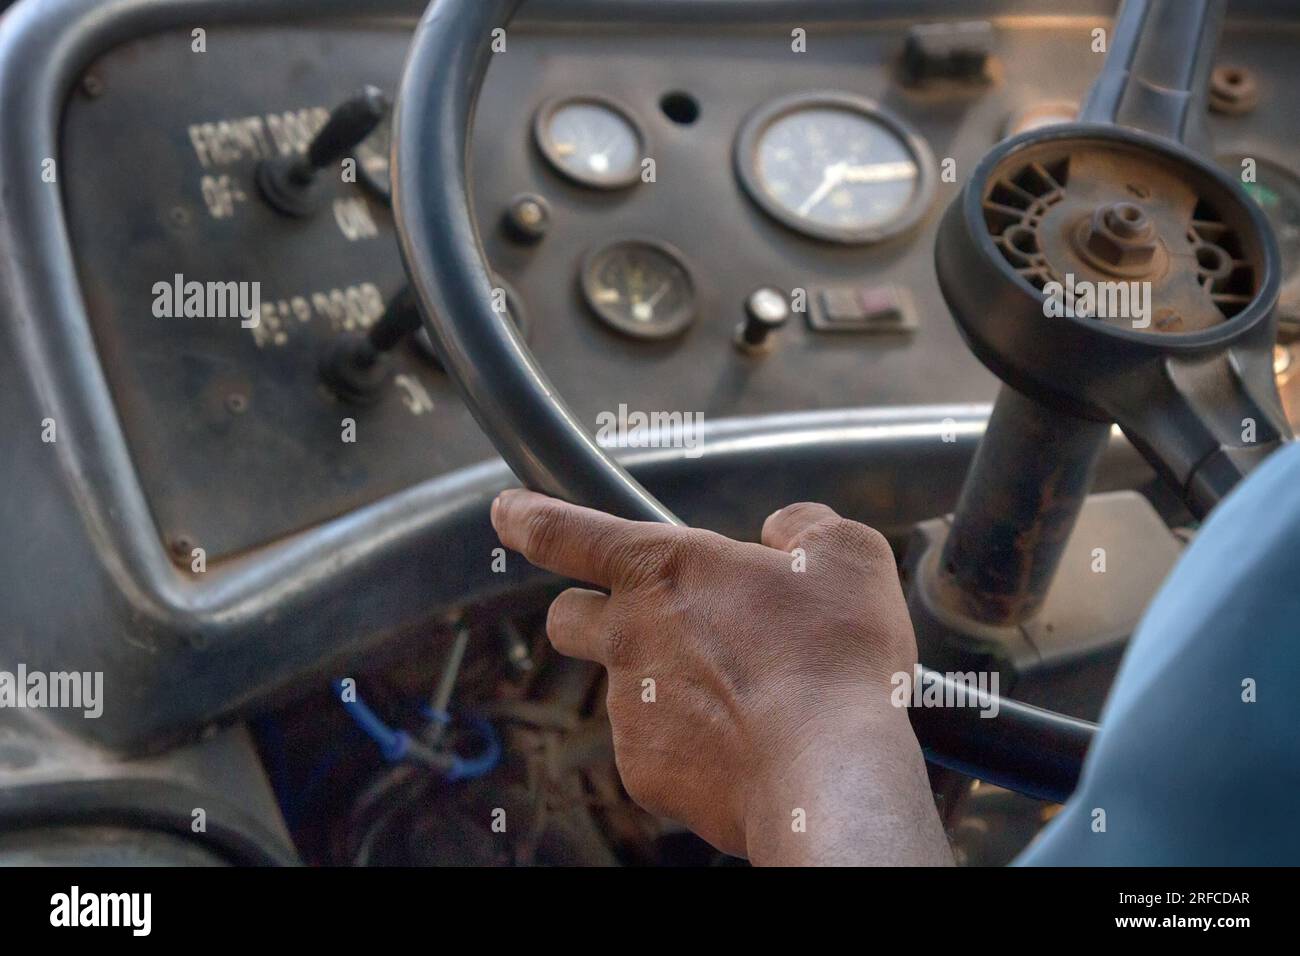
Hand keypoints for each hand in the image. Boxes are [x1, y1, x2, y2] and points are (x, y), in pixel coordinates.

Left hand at [491, 490, 951, 864]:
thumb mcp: (844, 554)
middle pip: (566, 618)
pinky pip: (654, 750)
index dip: (528, 517)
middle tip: (647, 621)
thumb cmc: (837, 658)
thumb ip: (802, 526)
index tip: (508, 512)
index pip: (565, 532)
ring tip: (745, 699)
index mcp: (664, 570)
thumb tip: (782, 533)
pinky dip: (688, 746)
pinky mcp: (645, 773)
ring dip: (665, 686)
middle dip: (589, 613)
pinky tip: (743, 745)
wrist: (831, 774)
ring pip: (624, 689)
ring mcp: (631, 710)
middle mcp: (628, 637)